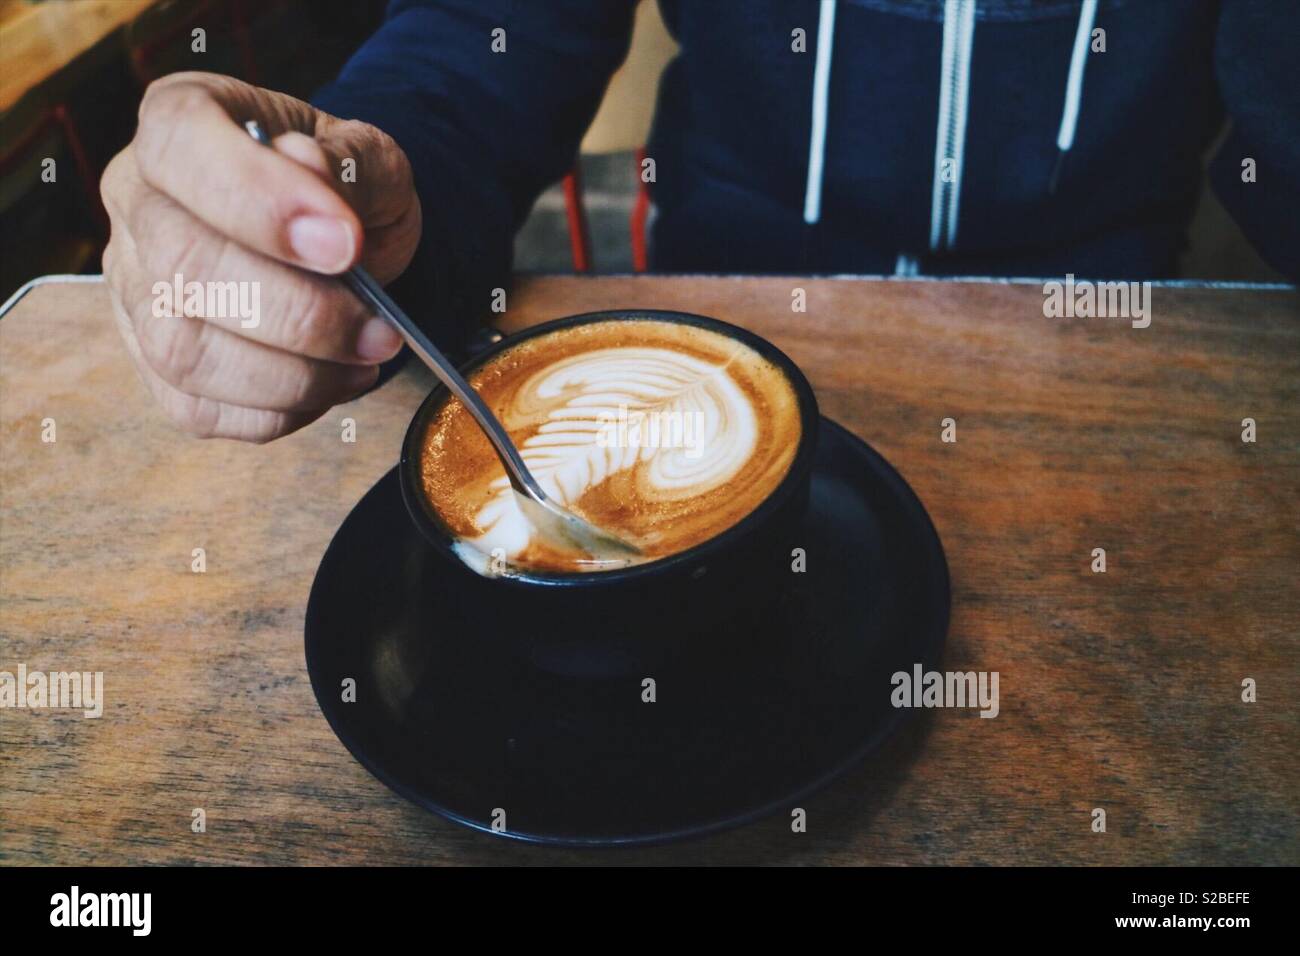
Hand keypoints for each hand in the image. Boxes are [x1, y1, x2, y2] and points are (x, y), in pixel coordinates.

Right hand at [101, 72, 421, 441]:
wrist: (342, 238)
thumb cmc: (345, 191)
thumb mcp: (370, 158)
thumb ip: (348, 162)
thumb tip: (308, 170)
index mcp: (180, 121)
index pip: (182, 147)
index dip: (261, 201)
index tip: (345, 243)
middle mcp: (136, 200)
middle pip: (184, 266)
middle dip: (300, 314)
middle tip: (380, 331)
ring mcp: (134, 285)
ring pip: (182, 351)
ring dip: (293, 374)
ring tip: (364, 360)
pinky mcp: (150, 361)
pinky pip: (196, 408)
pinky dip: (275, 410)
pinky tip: (329, 384)